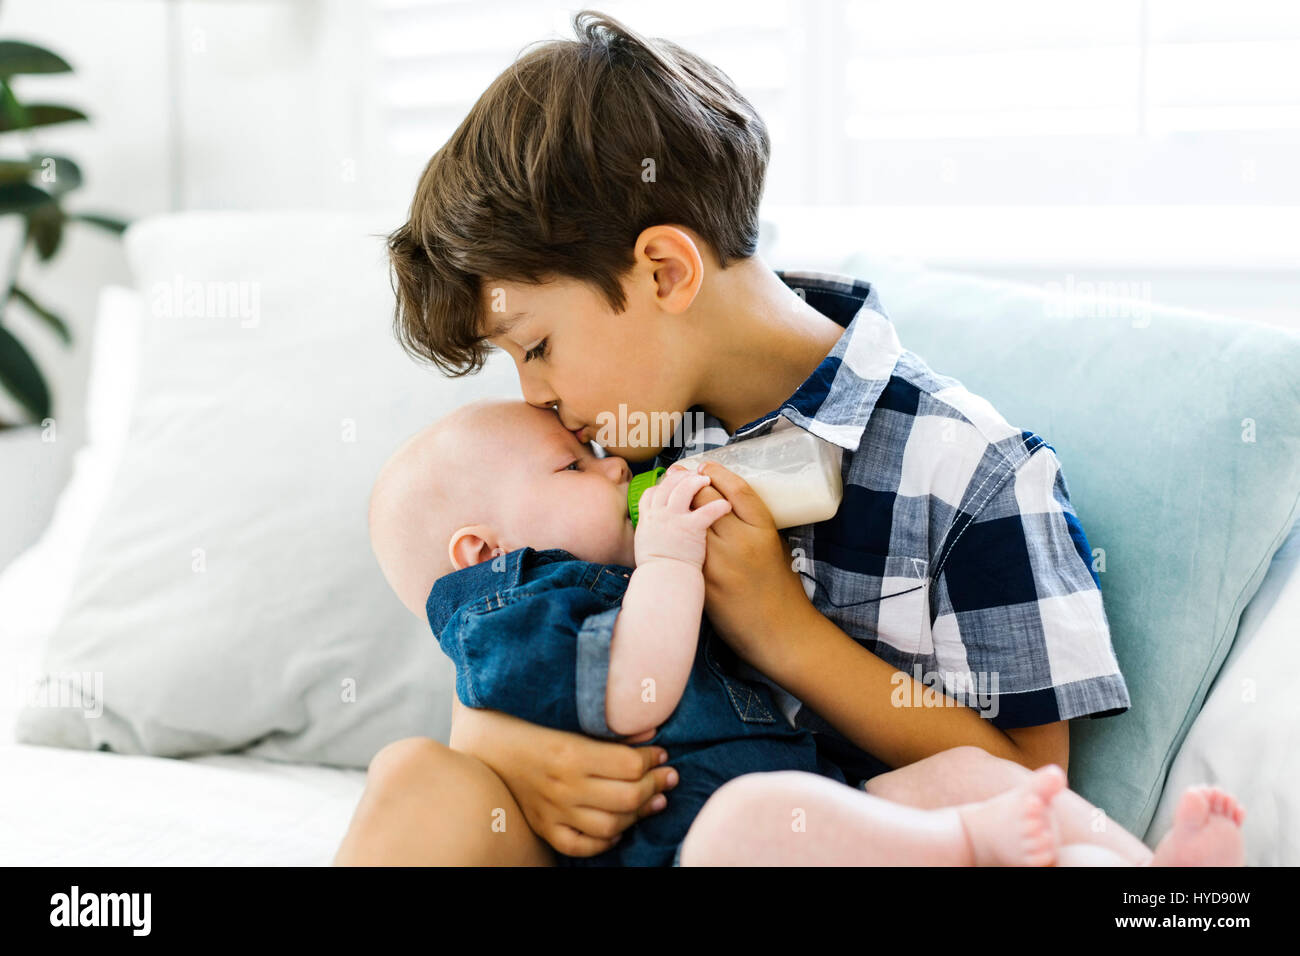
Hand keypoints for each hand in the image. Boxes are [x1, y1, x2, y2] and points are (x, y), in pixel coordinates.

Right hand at [452, 705, 678, 856]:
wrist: (488, 745)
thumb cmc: (532, 725)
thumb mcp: (571, 720)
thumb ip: (609, 730)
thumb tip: (650, 736)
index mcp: (571, 753)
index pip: (630, 765)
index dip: (653, 760)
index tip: (662, 754)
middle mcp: (564, 786)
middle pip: (627, 796)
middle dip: (655, 786)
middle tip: (667, 777)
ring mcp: (553, 811)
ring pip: (610, 826)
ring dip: (638, 814)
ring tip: (652, 800)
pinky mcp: (543, 826)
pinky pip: (580, 846)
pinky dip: (604, 841)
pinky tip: (618, 827)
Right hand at [633, 464, 731, 569]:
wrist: (663, 584)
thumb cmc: (658, 572)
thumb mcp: (646, 547)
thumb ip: (652, 533)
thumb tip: (657, 530)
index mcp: (647, 519)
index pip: (653, 492)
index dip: (665, 484)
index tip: (674, 482)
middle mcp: (658, 514)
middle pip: (669, 484)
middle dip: (683, 476)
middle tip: (696, 475)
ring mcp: (673, 519)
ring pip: (685, 488)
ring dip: (697, 481)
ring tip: (708, 480)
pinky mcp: (691, 528)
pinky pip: (707, 510)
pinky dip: (718, 506)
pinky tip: (726, 506)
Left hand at [687, 462, 815, 670]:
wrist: (777, 630)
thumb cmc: (779, 585)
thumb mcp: (773, 544)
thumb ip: (750, 522)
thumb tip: (722, 498)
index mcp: (762, 530)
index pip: (736, 490)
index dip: (717, 473)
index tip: (705, 465)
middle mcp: (739, 542)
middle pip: (705, 500)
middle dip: (689, 482)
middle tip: (678, 473)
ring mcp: (717, 562)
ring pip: (686, 523)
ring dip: (675, 505)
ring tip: (667, 493)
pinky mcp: (702, 580)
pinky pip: (680, 549)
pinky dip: (671, 534)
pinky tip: (666, 525)